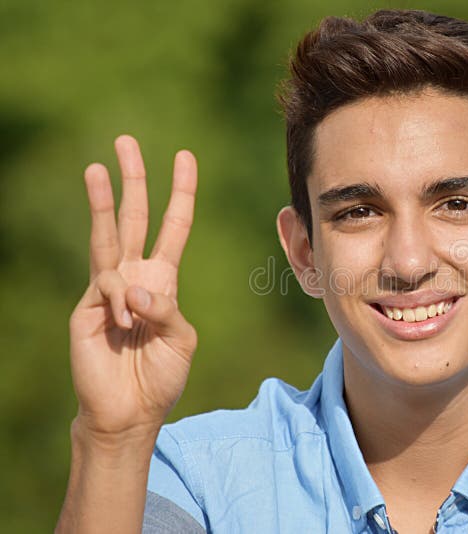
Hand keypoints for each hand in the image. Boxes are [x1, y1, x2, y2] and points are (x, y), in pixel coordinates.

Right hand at [69, 135, 197, 440]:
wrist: (130, 411)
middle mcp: (134, 276)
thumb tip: (137, 288)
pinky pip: (109, 287)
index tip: (184, 158)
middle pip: (133, 217)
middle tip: (126, 141)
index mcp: (162, 280)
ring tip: (96, 167)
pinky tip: (127, 325)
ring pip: (105, 235)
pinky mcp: (87, 306)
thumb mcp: (181, 339)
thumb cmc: (160, 376)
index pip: (172, 227)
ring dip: (101, 201)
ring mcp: (108, 289)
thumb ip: (167, 309)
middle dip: (132, 180)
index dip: (180, 193)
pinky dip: (124, 302)